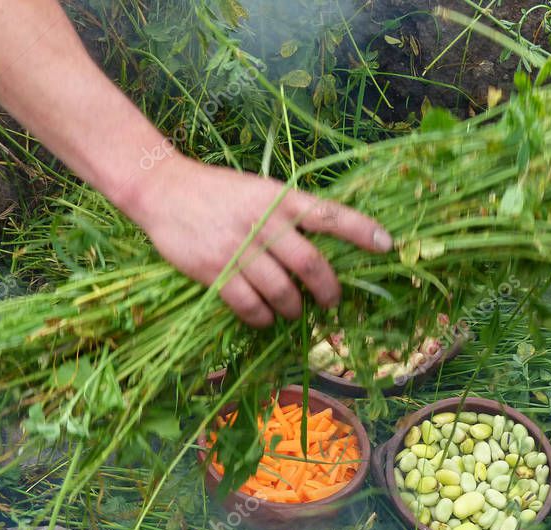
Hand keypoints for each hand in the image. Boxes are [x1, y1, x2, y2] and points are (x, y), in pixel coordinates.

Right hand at [127, 154, 392, 326]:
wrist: (162, 190)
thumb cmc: (219, 192)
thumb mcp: (260, 189)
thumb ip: (289, 212)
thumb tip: (325, 243)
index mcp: (280, 198)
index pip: (330, 214)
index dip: (362, 231)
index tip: (388, 245)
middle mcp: (264, 222)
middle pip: (311, 264)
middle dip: (329, 289)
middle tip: (332, 300)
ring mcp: (239, 248)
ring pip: (283, 291)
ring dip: (295, 308)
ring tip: (295, 311)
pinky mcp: (215, 270)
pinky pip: (250, 306)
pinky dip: (264, 318)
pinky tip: (266, 318)